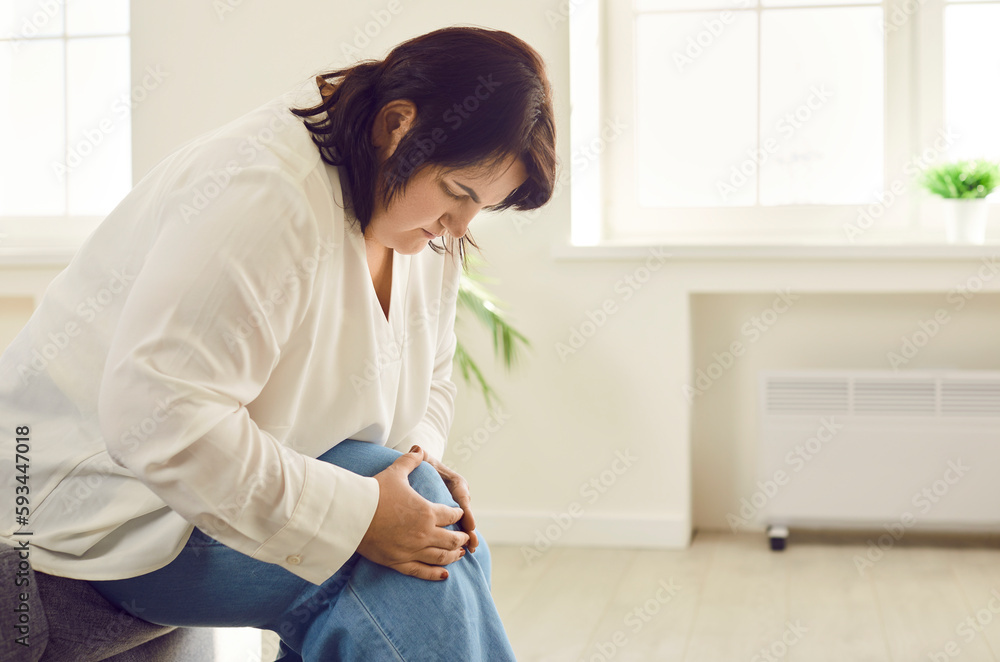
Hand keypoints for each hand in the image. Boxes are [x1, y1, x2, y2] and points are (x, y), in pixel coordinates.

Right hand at [357, 446, 470, 580]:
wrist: (350, 514)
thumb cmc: (374, 492)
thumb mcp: (395, 473)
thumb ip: (410, 461)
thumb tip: (418, 449)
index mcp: (427, 512)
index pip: (451, 515)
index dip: (458, 514)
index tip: (459, 514)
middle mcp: (424, 533)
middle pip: (451, 539)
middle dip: (460, 537)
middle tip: (463, 537)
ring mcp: (412, 550)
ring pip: (441, 557)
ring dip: (453, 555)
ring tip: (459, 554)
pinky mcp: (398, 562)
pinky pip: (422, 571)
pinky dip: (435, 574)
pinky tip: (444, 575)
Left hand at [422, 451, 478, 552]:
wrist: (426, 471)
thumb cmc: (424, 467)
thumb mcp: (422, 461)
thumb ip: (417, 457)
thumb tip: (416, 449)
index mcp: (454, 481)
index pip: (460, 492)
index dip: (464, 507)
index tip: (467, 519)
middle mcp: (459, 494)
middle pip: (465, 511)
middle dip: (469, 527)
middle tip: (471, 541)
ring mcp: (456, 506)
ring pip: (464, 521)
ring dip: (467, 535)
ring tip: (471, 549)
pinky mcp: (451, 515)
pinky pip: (457, 527)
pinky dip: (459, 539)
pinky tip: (460, 552)